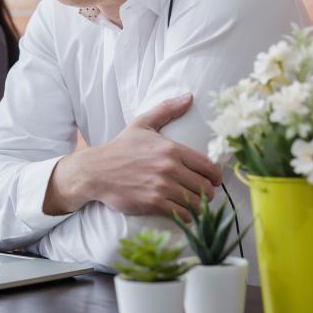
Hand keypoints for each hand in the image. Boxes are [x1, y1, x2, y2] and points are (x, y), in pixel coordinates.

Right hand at [43, 93, 222, 220]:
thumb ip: (167, 110)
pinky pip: (182, 214)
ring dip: (198, 206)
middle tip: (202, 193)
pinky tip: (182, 212)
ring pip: (197, 202)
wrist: (96, 171)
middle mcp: (169, 168)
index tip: (213, 181)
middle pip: (205, 186)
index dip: (216, 176)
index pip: (209, 166)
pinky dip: (186, 216)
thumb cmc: (120, 148)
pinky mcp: (153, 203)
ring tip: (193, 204)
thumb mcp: (142, 124)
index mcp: (171, 149)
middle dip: (207, 192)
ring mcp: (161, 186)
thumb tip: (190, 96)